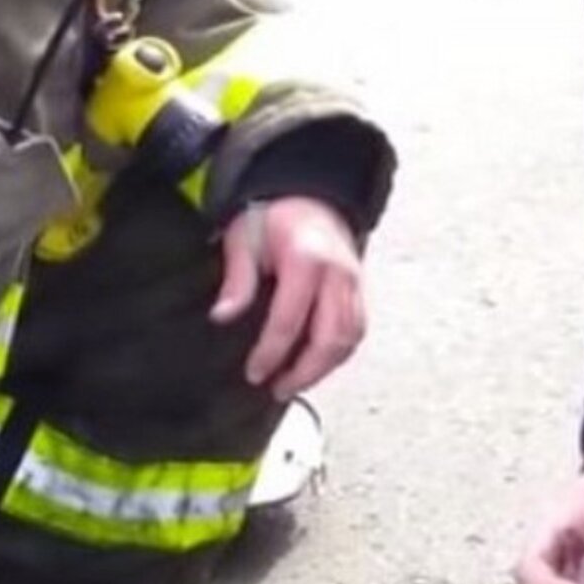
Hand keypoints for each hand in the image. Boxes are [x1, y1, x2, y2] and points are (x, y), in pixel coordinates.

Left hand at [211, 195, 364, 399]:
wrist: (311, 194)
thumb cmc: (273, 215)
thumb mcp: (245, 238)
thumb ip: (238, 279)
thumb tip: (223, 316)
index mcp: (306, 260)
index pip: (290, 321)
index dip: (271, 353)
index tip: (254, 374)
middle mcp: (338, 274)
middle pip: (329, 338)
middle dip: (304, 372)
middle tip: (278, 390)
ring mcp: (354, 282)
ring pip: (349, 338)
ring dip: (325, 367)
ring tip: (296, 383)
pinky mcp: (360, 288)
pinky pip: (357, 329)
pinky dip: (340, 352)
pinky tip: (318, 365)